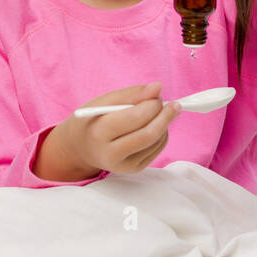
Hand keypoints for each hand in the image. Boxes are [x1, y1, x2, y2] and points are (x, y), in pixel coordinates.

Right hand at [66, 82, 181, 175]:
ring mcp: (124, 165)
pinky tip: (152, 127)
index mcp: (99, 132)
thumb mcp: (104, 102)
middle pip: (148, 135)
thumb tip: (158, 87)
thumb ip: (132, 94)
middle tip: (174, 104)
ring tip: (156, 114)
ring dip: (164, 124)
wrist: (82, 147)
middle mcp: (111, 154)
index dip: (151, 105)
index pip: (134, 118)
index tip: (157, 95)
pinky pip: (157, 149)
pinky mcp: (134, 169)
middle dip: (166, 116)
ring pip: (156, 141)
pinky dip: (161, 134)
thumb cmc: (94, 120)